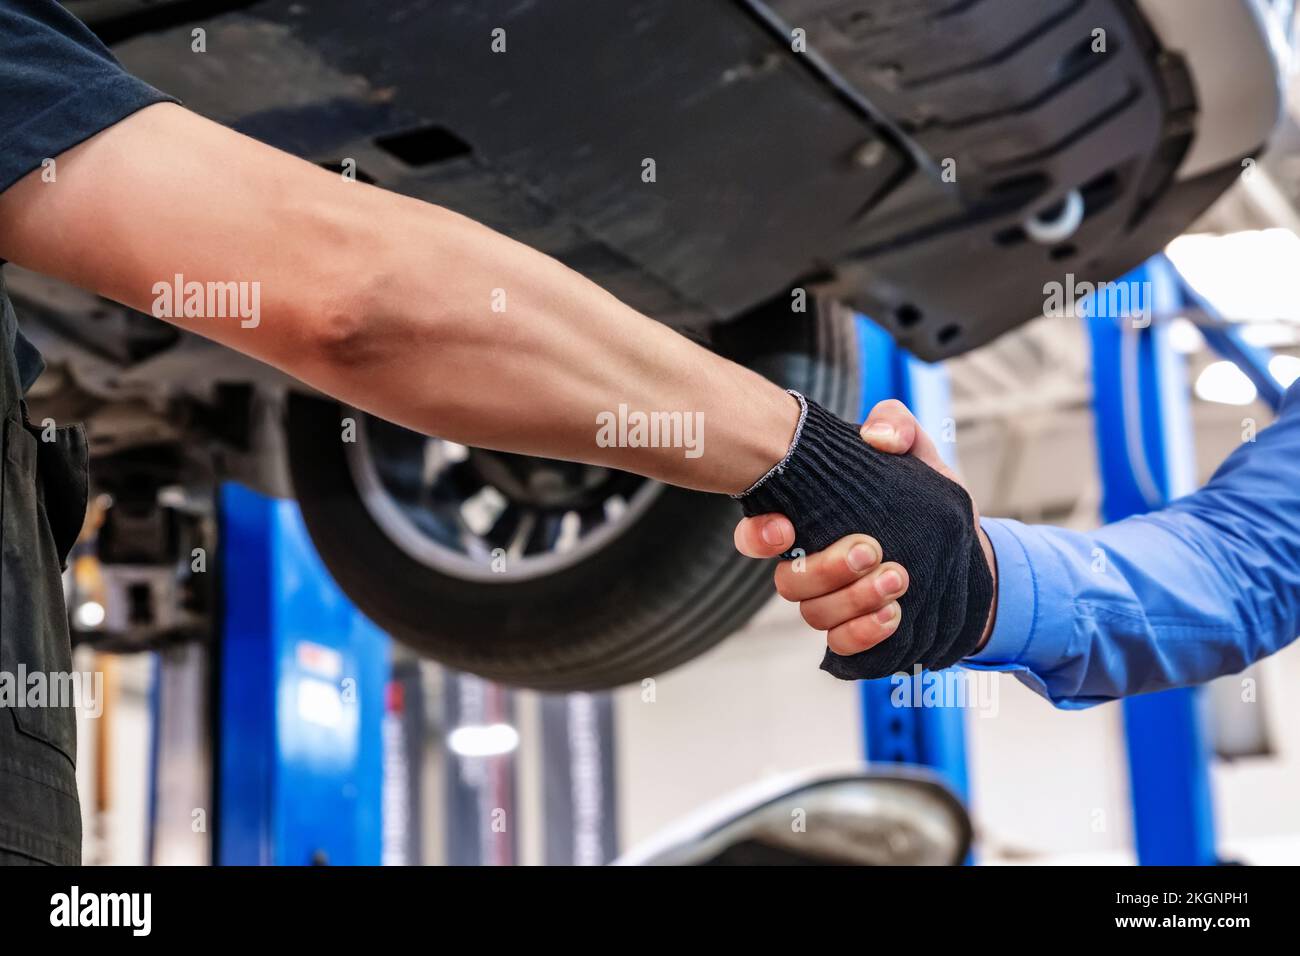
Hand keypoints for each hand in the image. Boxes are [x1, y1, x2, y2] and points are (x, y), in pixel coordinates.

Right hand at [734, 399, 996, 655]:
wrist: (966, 552)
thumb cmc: (927, 498)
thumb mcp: (918, 453)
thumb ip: (897, 426)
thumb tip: (876, 436)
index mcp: (810, 521)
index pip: (758, 533)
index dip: (758, 536)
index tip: (785, 527)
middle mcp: (811, 565)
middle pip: (789, 582)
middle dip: (825, 569)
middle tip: (870, 550)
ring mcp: (832, 602)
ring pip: (815, 615)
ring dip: (853, 600)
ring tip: (898, 581)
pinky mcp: (857, 633)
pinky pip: (842, 646)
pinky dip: (863, 634)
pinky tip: (894, 615)